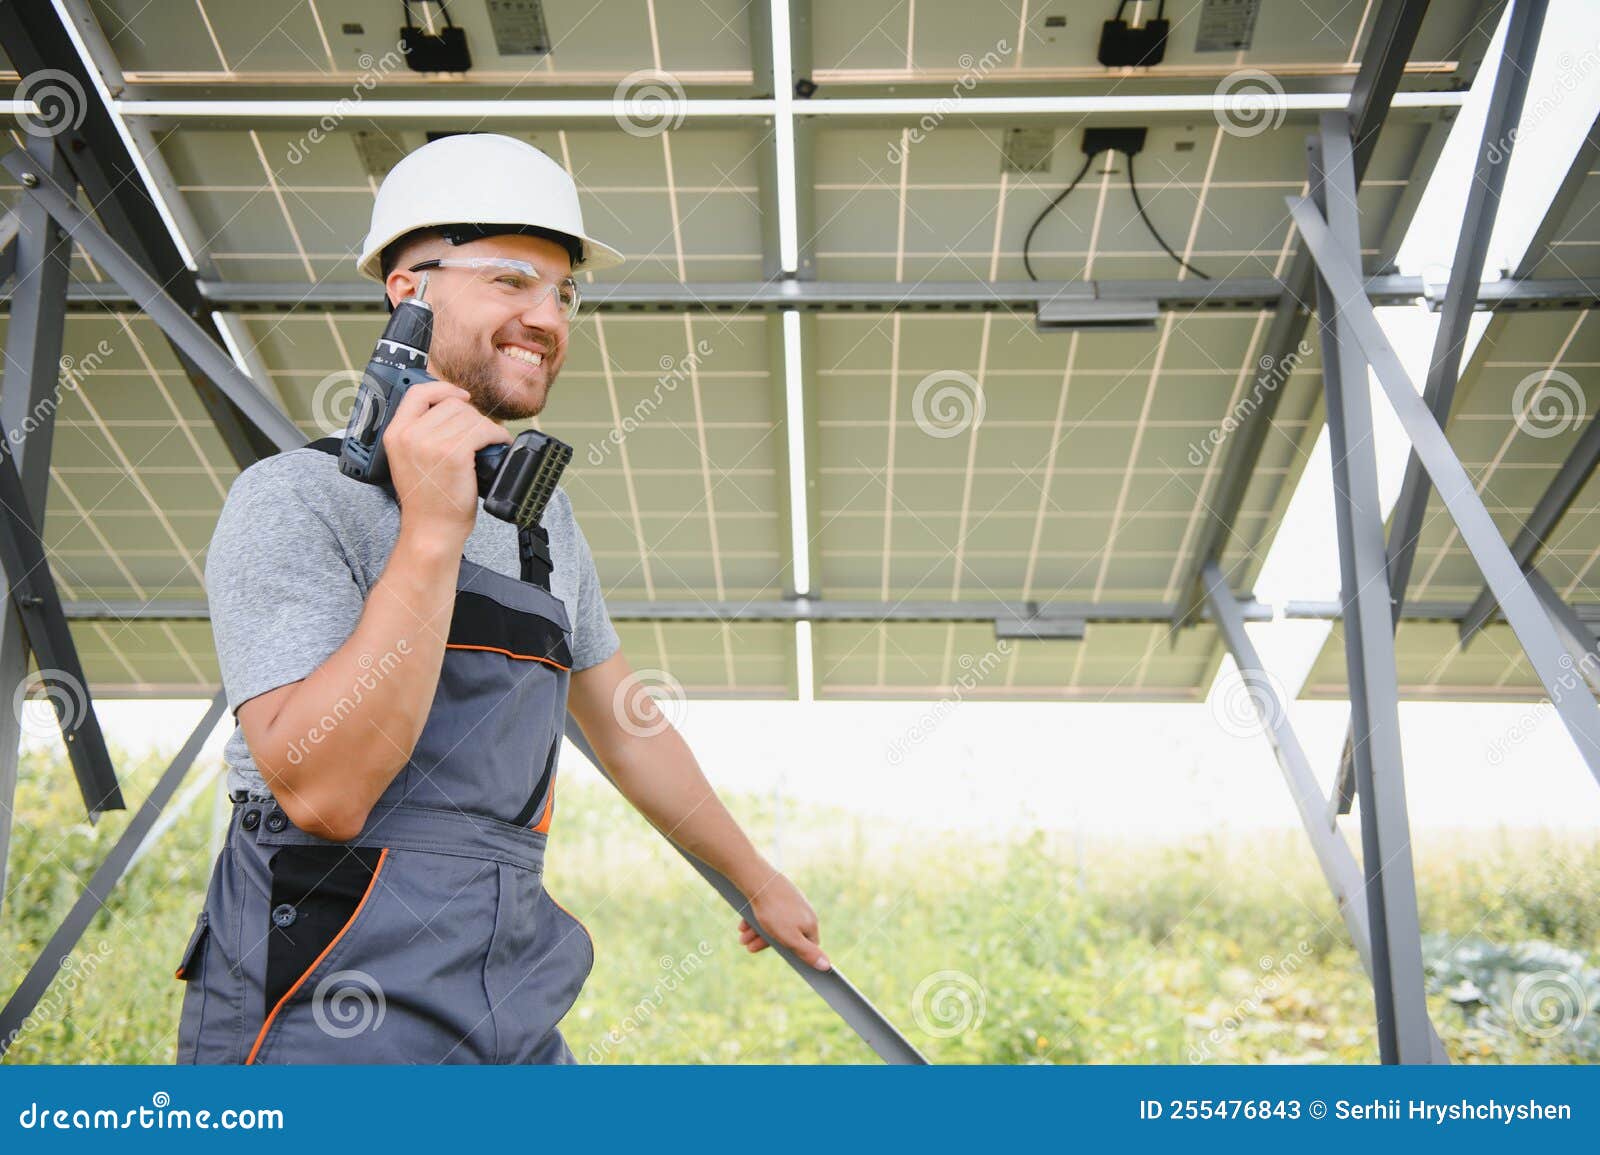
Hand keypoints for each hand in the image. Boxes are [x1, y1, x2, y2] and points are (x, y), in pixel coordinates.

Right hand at [382, 380, 511, 544]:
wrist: (432, 530)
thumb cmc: (428, 500)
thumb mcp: (411, 460)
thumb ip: (421, 434)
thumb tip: (453, 409)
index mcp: (395, 434)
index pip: (417, 393)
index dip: (443, 388)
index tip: (461, 396)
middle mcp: (409, 435)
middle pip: (450, 404)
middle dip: (473, 417)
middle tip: (482, 434)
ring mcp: (430, 444)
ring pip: (469, 416)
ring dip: (487, 427)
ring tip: (491, 442)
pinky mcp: (453, 454)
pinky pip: (483, 430)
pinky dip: (496, 436)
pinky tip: (499, 446)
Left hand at [738, 873, 829, 970]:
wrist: (759, 882)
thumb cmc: (775, 912)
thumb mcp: (791, 938)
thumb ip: (808, 953)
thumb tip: (827, 967)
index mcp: (810, 923)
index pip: (808, 946)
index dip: (793, 953)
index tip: (778, 955)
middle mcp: (804, 912)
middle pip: (787, 934)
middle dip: (767, 942)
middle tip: (748, 947)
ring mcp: (792, 901)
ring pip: (774, 923)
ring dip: (757, 932)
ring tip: (742, 938)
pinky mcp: (780, 893)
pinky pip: (769, 911)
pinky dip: (756, 919)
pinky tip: (744, 924)